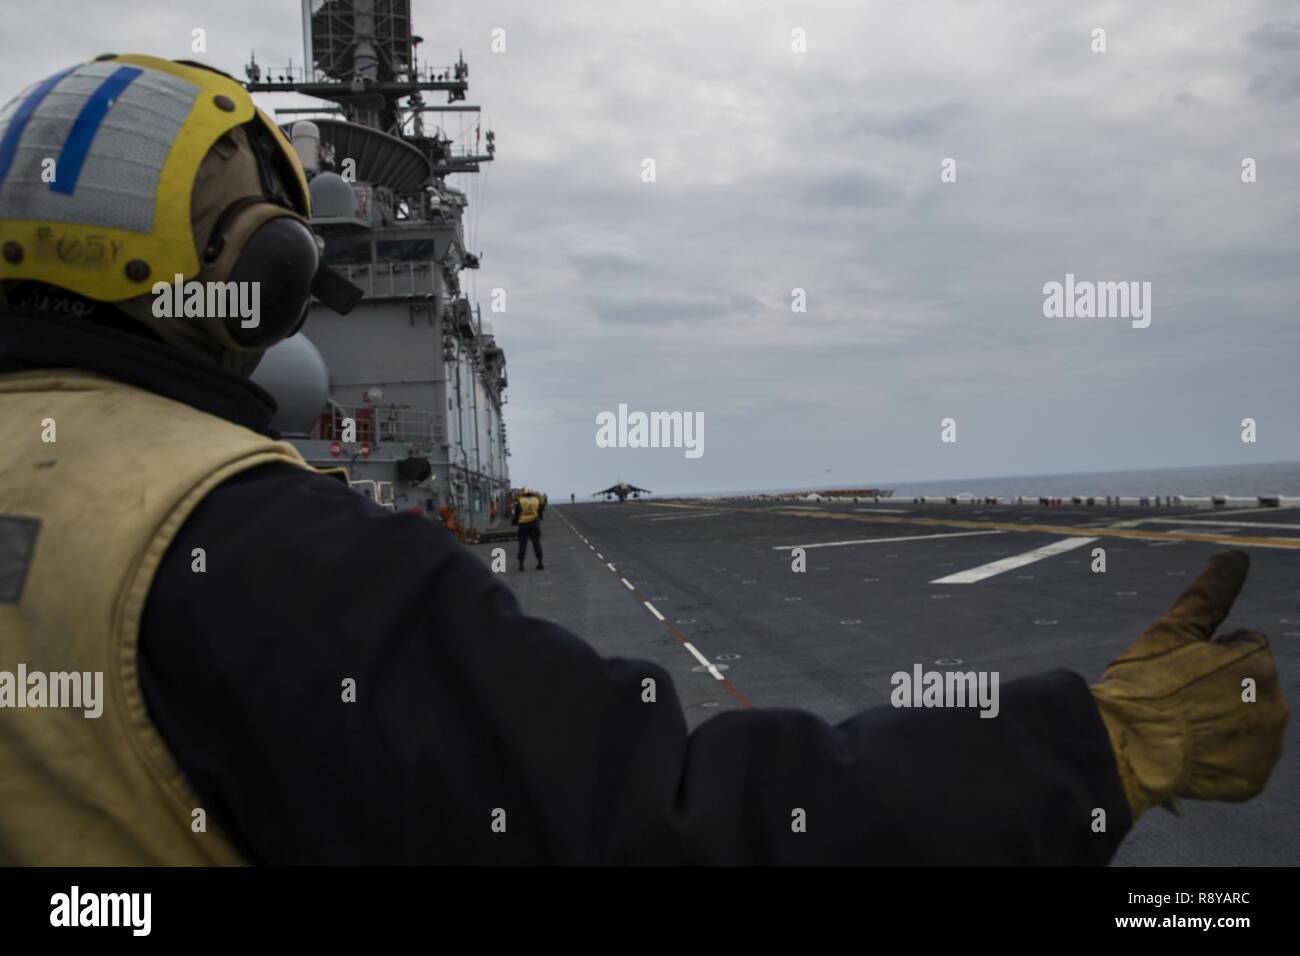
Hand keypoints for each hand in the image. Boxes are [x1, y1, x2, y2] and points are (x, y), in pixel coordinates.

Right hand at [1091, 550, 1287, 818]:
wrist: (1126, 748)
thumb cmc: (1144, 684)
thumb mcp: (1172, 629)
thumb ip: (1211, 591)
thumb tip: (1238, 554)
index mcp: (1259, 663)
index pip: (1245, 646)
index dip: (1209, 653)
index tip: (1179, 669)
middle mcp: (1274, 705)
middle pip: (1249, 685)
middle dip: (1221, 687)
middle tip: (1176, 697)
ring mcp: (1265, 747)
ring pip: (1248, 721)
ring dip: (1223, 720)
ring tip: (1180, 725)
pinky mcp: (1253, 779)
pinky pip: (1243, 760)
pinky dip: (1221, 755)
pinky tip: (1190, 751)